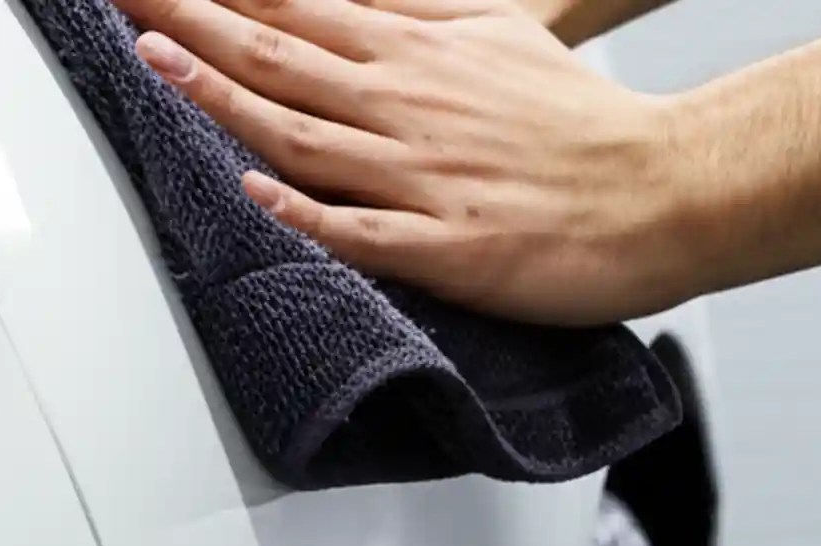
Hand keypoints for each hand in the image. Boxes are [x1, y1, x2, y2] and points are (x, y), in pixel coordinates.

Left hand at [113, 0, 697, 325]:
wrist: (665, 189)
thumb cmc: (582, 123)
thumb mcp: (502, 37)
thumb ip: (422, 17)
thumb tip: (352, 2)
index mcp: (422, 53)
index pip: (298, 7)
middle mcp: (411, 104)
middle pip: (280, 53)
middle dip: (189, 18)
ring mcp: (428, 176)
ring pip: (306, 132)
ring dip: (225, 97)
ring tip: (155, 63)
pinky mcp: (452, 246)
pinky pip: (364, 230)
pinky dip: (305, 213)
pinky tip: (254, 194)